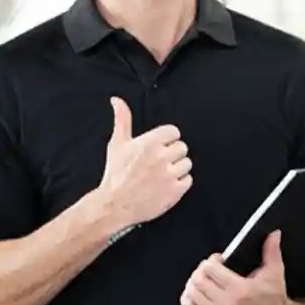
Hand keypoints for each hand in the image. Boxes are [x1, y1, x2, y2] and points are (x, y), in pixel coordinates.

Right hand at [97, 97, 192, 228]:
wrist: (115, 204)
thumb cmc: (116, 174)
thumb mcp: (117, 144)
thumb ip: (122, 119)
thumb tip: (117, 100)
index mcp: (149, 143)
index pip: (173, 132)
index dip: (166, 140)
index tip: (158, 147)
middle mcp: (161, 157)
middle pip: (182, 147)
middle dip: (172, 154)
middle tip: (159, 163)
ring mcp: (169, 175)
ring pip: (187, 164)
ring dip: (177, 168)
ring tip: (162, 175)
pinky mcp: (175, 191)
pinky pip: (188, 180)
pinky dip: (180, 183)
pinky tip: (166, 185)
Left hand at [180, 231, 301, 304]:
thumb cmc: (275, 298)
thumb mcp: (275, 273)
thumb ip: (271, 251)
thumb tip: (274, 232)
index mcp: (240, 289)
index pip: (211, 269)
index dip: (212, 259)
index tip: (219, 259)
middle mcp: (227, 304)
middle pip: (198, 280)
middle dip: (201, 270)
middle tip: (208, 268)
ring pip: (192, 295)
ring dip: (193, 283)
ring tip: (202, 280)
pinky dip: (188, 300)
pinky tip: (194, 293)